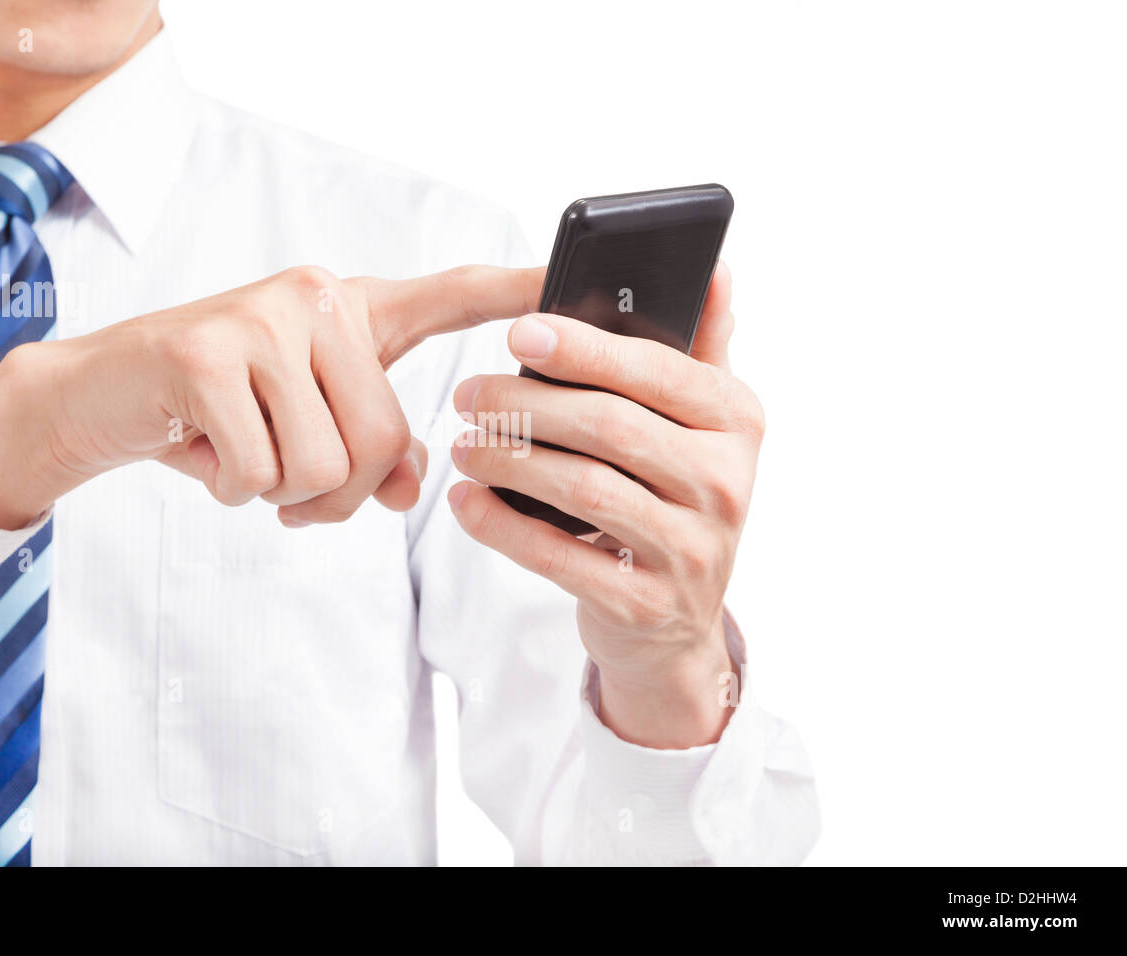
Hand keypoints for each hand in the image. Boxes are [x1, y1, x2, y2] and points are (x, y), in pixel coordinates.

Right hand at [0, 264, 542, 529]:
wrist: (101, 395)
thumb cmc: (218, 413)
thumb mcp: (306, 434)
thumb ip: (374, 457)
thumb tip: (414, 490)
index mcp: (352, 311)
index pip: (447, 296)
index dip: (509, 292)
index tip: (564, 282)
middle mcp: (317, 298)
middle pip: (386, 440)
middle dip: (340, 497)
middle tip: (289, 492)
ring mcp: (261, 317)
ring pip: (324, 465)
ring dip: (281, 494)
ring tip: (240, 458)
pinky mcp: (206, 351)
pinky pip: (258, 470)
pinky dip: (229, 488)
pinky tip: (198, 449)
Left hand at [446, 263, 758, 748]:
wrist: (674, 626)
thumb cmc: (674, 502)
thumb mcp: (702, 426)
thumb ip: (702, 349)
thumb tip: (714, 268)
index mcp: (735, 422)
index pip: (658, 369)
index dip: (584, 348)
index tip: (519, 331)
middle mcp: (725, 484)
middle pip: (610, 426)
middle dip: (528, 404)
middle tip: (468, 394)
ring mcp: (690, 550)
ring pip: (583, 488)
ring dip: (509, 459)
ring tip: (463, 444)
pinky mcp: (645, 603)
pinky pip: (559, 556)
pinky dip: (503, 526)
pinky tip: (466, 501)